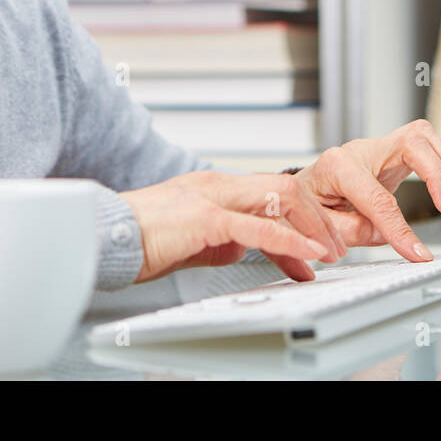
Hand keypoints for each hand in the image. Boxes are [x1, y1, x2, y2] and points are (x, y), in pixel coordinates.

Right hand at [121, 170, 348, 283]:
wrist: (106, 238)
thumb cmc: (140, 240)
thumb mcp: (192, 239)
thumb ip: (222, 239)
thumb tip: (247, 248)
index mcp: (215, 187)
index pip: (272, 193)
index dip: (302, 218)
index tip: (318, 245)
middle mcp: (218, 185)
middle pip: (285, 186)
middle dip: (318, 216)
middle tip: (335, 246)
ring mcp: (213, 197)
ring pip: (281, 196)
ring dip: (312, 225)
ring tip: (329, 252)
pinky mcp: (206, 218)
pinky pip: (259, 227)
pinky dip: (289, 240)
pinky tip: (305, 255)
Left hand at [295, 119, 440, 262]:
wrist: (296, 191)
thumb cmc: (305, 206)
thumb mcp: (319, 226)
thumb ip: (353, 230)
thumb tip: (387, 233)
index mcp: (336, 166)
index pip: (377, 198)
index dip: (400, 229)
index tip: (417, 253)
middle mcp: (359, 149)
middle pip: (410, 143)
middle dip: (435, 174)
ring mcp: (376, 147)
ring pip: (421, 136)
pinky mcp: (390, 152)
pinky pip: (425, 141)